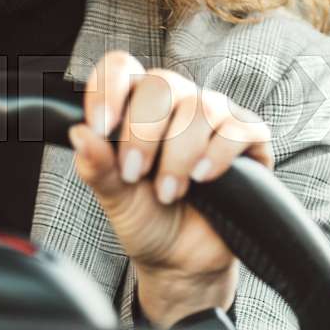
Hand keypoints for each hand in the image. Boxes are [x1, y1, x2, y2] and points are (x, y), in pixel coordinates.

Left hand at [68, 51, 273, 328]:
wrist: (183, 261)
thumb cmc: (148, 221)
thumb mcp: (114, 197)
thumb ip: (97, 166)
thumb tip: (79, 133)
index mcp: (137, 107)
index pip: (122, 68)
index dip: (110, 88)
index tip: (101, 126)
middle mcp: (177, 103)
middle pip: (162, 83)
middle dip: (143, 132)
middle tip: (135, 173)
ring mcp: (215, 118)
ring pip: (201, 107)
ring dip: (179, 154)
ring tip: (168, 192)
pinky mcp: (249, 140)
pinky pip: (238, 129)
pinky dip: (217, 154)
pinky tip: (202, 179)